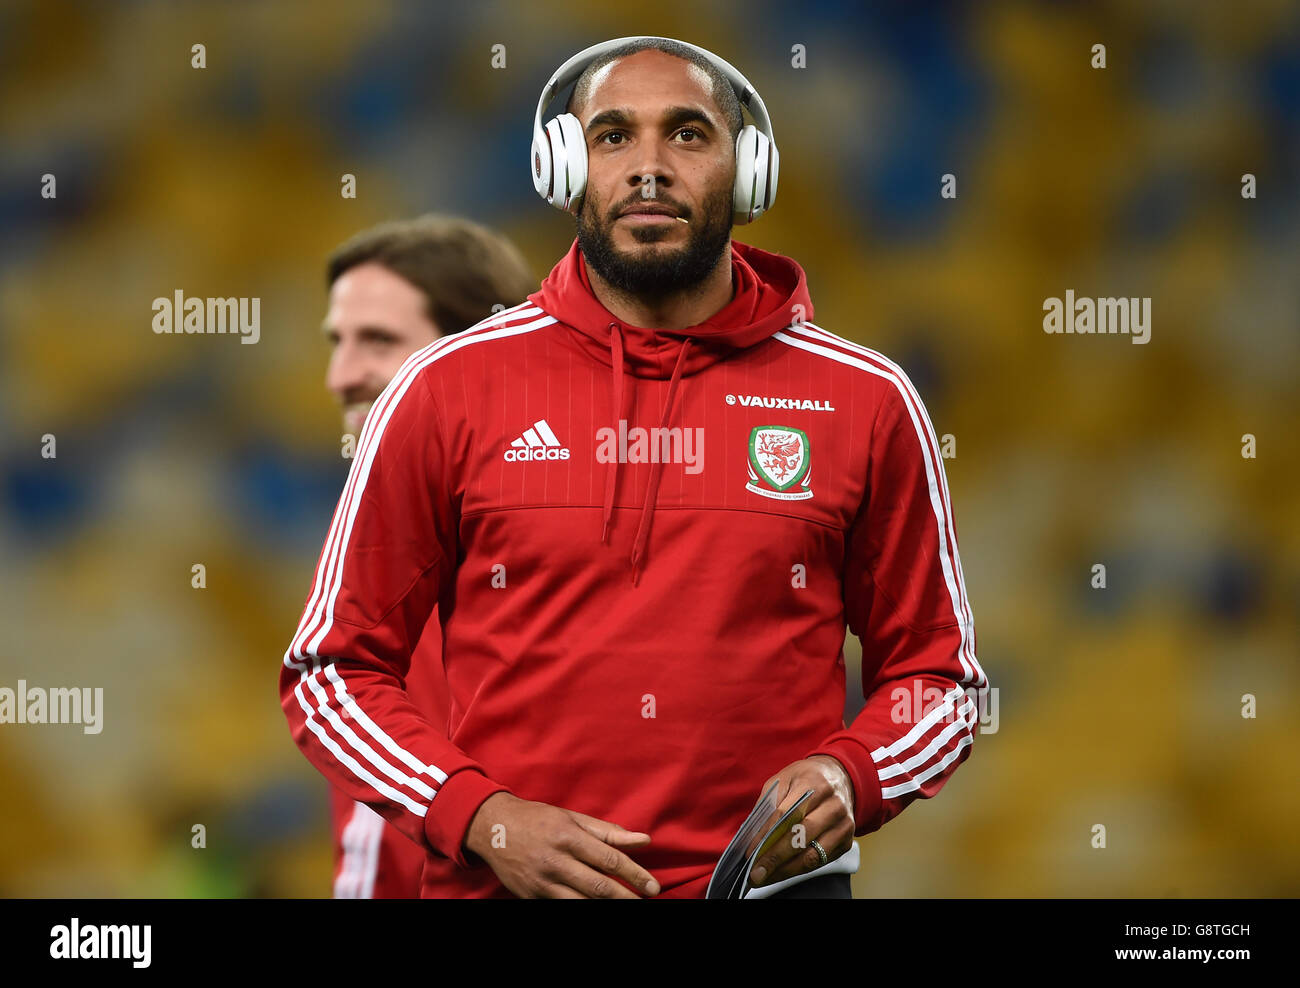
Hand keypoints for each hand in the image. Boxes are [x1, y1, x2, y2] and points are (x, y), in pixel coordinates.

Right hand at [464, 792, 660, 897]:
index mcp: (568, 836)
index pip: (609, 859)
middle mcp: (555, 861)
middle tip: (647, 900)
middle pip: (598, 886)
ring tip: (626, 906)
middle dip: (626, 897)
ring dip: (606, 907)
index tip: (652, 886)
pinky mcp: (531, 896)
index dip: (634, 875)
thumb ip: (608, 832)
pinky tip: (598, 908)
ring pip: (581, 902)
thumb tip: (644, 840)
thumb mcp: (573, 818)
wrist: (493, 829)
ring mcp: (542, 882)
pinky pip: (563, 907)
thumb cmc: (538, 819)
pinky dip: (582, 909)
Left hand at [748, 755, 855, 887]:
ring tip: (765, 877)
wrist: (840, 777)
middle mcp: (833, 804)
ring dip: (786, 870)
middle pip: (801, 836)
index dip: (767, 834)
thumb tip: (755, 835)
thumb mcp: (784, 779)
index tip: (751, 851)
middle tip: (755, 873)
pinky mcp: (847, 841)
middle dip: (775, 858)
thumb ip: (770, 803)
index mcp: (814, 783)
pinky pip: (821, 861)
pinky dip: (799, 870)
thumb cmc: (806, 779)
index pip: (786, 813)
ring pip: (813, 854)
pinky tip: (782, 872)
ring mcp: (844, 824)